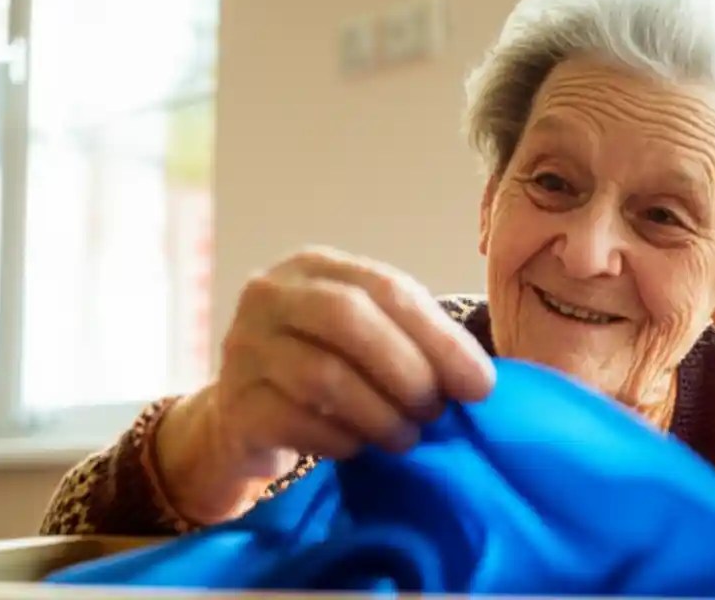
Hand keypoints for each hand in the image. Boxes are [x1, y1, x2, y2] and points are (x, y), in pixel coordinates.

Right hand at [158, 246, 494, 523]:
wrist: (242, 419)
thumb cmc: (323, 370)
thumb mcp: (366, 338)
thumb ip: (416, 340)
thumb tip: (481, 380)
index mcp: (313, 266)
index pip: (386, 287)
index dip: (440, 337)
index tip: (482, 385)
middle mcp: (269, 295)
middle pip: (347, 319)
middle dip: (407, 370)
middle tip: (438, 411)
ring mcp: (243, 347)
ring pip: (324, 376)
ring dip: (380, 414)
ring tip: (406, 436)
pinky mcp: (232, 404)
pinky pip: (299, 422)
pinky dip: (342, 440)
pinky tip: (360, 448)